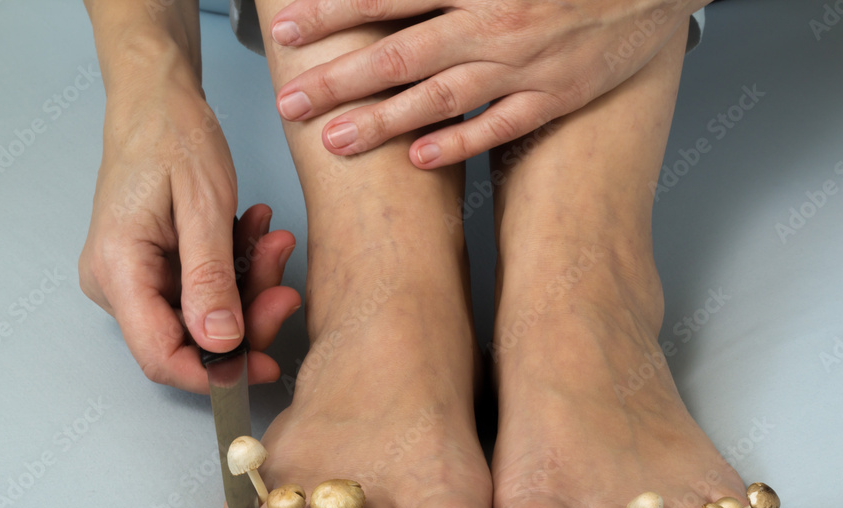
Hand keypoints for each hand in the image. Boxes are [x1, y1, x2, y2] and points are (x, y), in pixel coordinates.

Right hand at [79, 61, 300, 392]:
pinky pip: (205, 289)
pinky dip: (238, 269)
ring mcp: (135, 277)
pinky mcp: (156, 268)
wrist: (158, 100)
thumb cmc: (173, 135)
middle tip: (286, 287)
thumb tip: (222, 343)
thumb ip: (211, 277)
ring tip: (273, 241)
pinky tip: (255, 235)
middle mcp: (117, 283)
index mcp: (118, 269)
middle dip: (248, 318)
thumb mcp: (204, 205)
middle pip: (189, 338)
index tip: (265, 367)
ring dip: (249, 286)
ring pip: (205, 315)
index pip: (160, 355)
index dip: (215, 373)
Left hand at [270, 0, 699, 166]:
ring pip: (440, 97)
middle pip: (400, 54)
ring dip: (382, 120)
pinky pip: (498, 127)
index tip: (289, 30)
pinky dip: (458, 143)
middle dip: (339, 80)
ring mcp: (525, 65)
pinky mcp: (554, 98)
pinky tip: (416, 159)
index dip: (334, 14)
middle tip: (291, 103)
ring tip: (335, 139)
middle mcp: (494, 21)